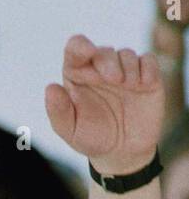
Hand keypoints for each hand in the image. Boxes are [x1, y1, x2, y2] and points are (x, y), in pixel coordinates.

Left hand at [45, 35, 163, 175]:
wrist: (122, 153)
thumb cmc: (91, 138)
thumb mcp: (70, 131)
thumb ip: (58, 111)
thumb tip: (50, 88)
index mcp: (78, 75)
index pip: (76, 49)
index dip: (81, 46)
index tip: (87, 52)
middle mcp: (100, 69)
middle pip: (104, 51)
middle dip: (109, 62)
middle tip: (114, 80)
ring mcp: (125, 71)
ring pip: (127, 54)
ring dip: (128, 67)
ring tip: (129, 87)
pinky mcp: (147, 77)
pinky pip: (148, 60)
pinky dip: (148, 68)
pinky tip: (144, 84)